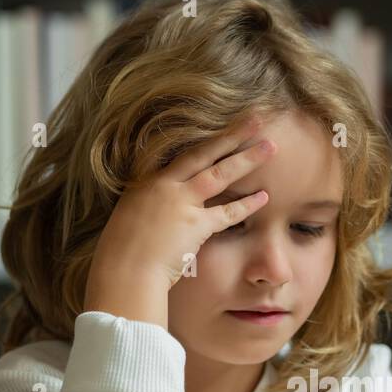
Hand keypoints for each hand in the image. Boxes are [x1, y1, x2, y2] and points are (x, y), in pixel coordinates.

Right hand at [83, 116, 277, 328]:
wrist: (122, 273)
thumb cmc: (121, 255)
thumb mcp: (129, 220)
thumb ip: (148, 210)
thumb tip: (159, 214)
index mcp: (146, 182)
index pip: (181, 154)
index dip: (206, 140)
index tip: (223, 126)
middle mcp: (164, 186)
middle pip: (203, 152)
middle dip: (232, 133)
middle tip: (256, 118)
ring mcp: (180, 203)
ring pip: (219, 174)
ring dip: (247, 158)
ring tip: (271, 146)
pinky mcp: (194, 225)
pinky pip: (227, 212)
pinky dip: (246, 205)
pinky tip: (264, 197)